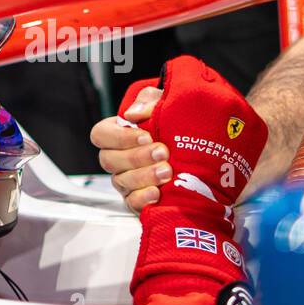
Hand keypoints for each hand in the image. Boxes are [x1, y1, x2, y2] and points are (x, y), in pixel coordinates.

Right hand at [90, 84, 167, 212]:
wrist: (202, 153)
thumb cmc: (176, 123)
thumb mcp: (165, 103)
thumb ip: (148, 101)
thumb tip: (132, 114)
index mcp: (118, 133)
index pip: (100, 134)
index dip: (119, 137)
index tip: (146, 136)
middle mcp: (117, 158)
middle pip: (110, 160)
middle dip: (137, 157)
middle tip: (162, 153)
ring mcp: (125, 180)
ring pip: (121, 181)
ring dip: (144, 176)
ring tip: (167, 171)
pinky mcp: (137, 199)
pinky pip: (131, 203)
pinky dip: (143, 199)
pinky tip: (157, 193)